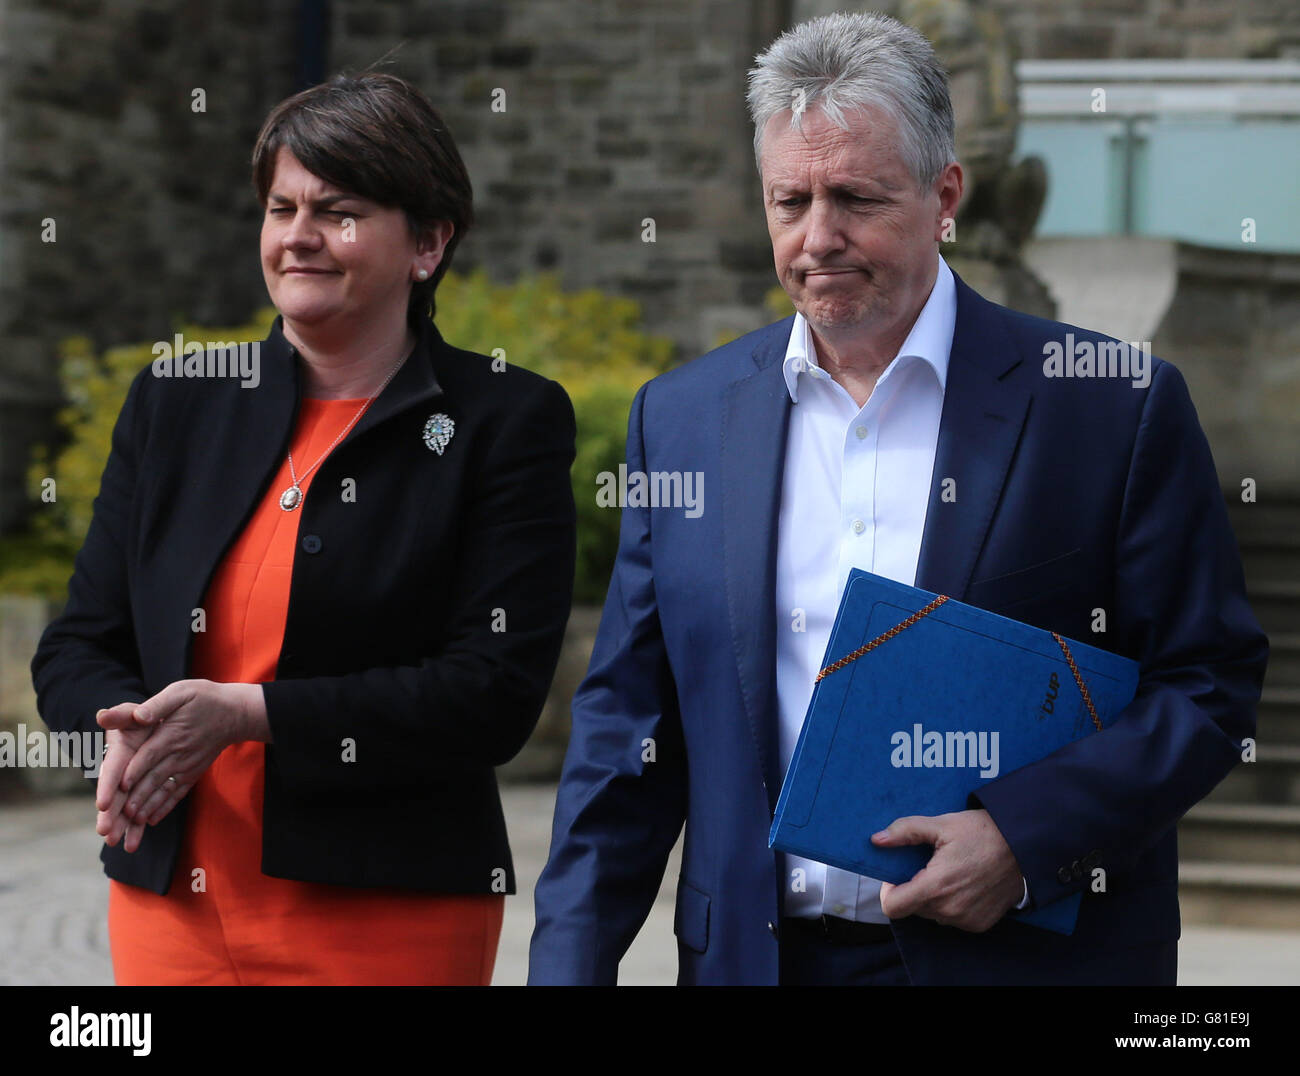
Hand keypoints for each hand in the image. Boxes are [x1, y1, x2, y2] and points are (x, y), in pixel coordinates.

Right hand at [94, 704, 152, 851]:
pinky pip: (144, 808)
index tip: (103, 804)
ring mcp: (135, 782)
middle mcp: (124, 771)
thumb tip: (102, 716)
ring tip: (124, 846)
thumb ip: (122, 714)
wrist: (162, 723)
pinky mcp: (148, 788)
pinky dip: (140, 824)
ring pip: (128, 807)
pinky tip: (136, 841)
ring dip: (125, 826)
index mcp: (120, 752)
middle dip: (112, 815)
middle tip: (107, 834)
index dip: (107, 786)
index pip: (111, 770)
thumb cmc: (146, 715)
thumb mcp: (134, 711)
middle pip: (116, 795)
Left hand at [108, 680, 266, 839]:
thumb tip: (138, 716)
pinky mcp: (193, 772)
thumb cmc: (204, 698)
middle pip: (154, 777)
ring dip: (148, 806)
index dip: (135, 770)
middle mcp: (179, 753)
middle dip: (136, 797)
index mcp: (172, 733)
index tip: (120, 786)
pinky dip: (165, 807)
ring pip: (164, 789)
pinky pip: (178, 792)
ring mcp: (187, 765)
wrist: (235, 713)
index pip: (150, 754)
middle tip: (120, 815)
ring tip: (133, 821)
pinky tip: (152, 819)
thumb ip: (157, 704)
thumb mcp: (181, 691)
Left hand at [873, 809, 1023, 931]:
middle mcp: (949, 910)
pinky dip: (951, 904)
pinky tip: (963, 883)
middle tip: (927, 865)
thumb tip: (876, 840)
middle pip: (912, 908)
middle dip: (912, 888)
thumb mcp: (941, 825)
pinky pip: (952, 918)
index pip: (893, 907)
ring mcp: (966, 920)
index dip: (889, 891)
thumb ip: (905, 832)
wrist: (1024, 846)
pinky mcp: (979, 924)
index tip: (897, 875)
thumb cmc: (982, 832)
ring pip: (932, 914)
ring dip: (932, 897)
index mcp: (936, 887)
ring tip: (947, 872)